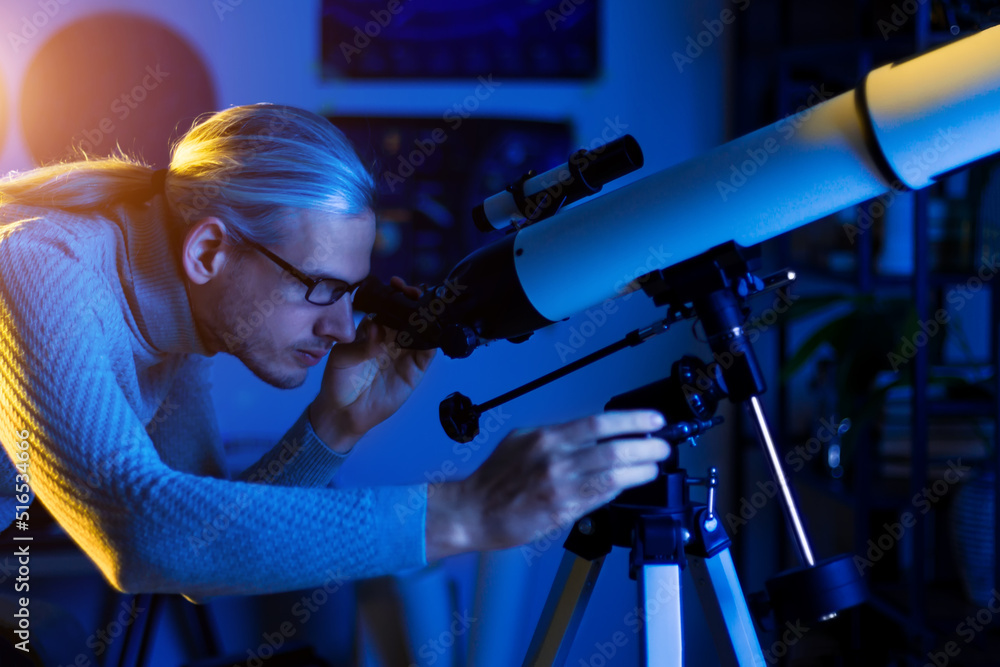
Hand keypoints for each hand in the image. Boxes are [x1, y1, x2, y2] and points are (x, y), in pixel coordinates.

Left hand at [309, 276, 436, 452]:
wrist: (344, 412)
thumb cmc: (338, 381)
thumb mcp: (342, 357)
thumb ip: (361, 344)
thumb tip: (378, 329)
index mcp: (373, 330)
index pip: (388, 307)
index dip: (395, 294)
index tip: (397, 285)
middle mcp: (392, 339)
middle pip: (409, 315)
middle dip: (415, 301)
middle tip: (416, 293)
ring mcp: (405, 354)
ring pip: (422, 331)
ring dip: (428, 318)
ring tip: (428, 307)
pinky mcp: (415, 371)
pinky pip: (428, 354)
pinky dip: (434, 342)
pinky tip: (434, 332)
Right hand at [426, 410, 668, 559]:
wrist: (474, 510)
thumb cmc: (495, 478)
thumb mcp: (522, 441)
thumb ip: (556, 438)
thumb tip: (589, 435)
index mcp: (546, 437)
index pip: (598, 423)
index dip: (632, 420)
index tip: (653, 420)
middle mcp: (555, 458)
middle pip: (613, 448)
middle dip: (646, 445)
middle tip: (663, 445)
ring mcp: (560, 485)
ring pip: (612, 473)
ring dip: (641, 468)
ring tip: (654, 464)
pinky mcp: (561, 510)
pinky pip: (600, 496)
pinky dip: (619, 487)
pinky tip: (630, 483)